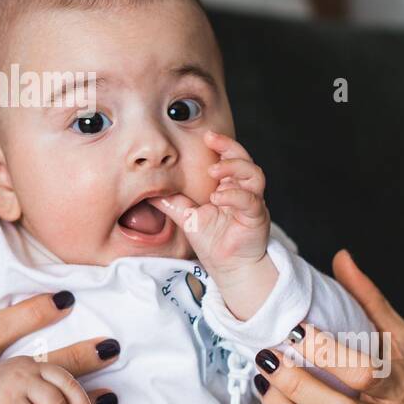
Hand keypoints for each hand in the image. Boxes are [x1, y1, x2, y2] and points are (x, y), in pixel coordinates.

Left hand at [153, 130, 276, 318]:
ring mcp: (252, 203)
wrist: (229, 268)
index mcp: (228, 186)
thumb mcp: (187, 216)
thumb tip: (146, 190)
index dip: (221, 144)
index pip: (229, 157)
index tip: (206, 135)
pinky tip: (218, 197)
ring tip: (213, 172)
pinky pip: (250, 200)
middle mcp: (243, 190)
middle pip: (245, 159)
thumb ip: (171, 201)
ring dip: (234, 168)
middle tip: (211, 140)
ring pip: (254, 175)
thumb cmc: (213, 241)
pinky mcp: (256, 217)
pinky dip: (234, 195)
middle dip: (229, 147)